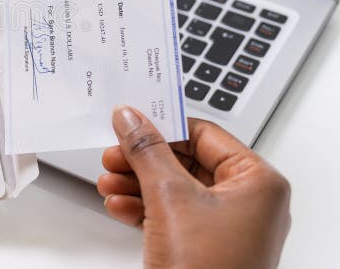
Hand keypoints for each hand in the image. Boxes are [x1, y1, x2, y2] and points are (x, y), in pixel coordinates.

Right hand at [98, 107, 290, 268]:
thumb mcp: (169, 197)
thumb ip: (146, 150)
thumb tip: (131, 119)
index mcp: (257, 182)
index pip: (204, 134)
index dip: (163, 127)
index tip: (130, 122)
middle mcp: (248, 202)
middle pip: (186, 161)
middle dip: (143, 161)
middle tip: (114, 154)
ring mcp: (228, 227)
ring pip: (175, 189)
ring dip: (137, 184)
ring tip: (109, 183)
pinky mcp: (207, 246)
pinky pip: (173, 214)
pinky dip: (144, 208)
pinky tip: (119, 206)